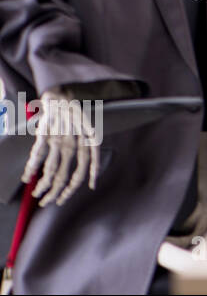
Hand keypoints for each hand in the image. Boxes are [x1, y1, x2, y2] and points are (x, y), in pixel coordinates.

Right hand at [21, 89, 99, 206]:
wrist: (61, 94)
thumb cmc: (75, 116)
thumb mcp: (87, 132)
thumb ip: (86, 151)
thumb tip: (89, 178)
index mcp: (86, 142)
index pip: (82, 169)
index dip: (73, 187)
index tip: (63, 199)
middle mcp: (73, 142)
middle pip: (65, 175)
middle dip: (55, 192)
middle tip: (47, 202)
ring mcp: (58, 138)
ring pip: (51, 169)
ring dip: (43, 185)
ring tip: (36, 193)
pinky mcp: (45, 133)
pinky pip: (38, 154)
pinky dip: (32, 168)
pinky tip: (27, 176)